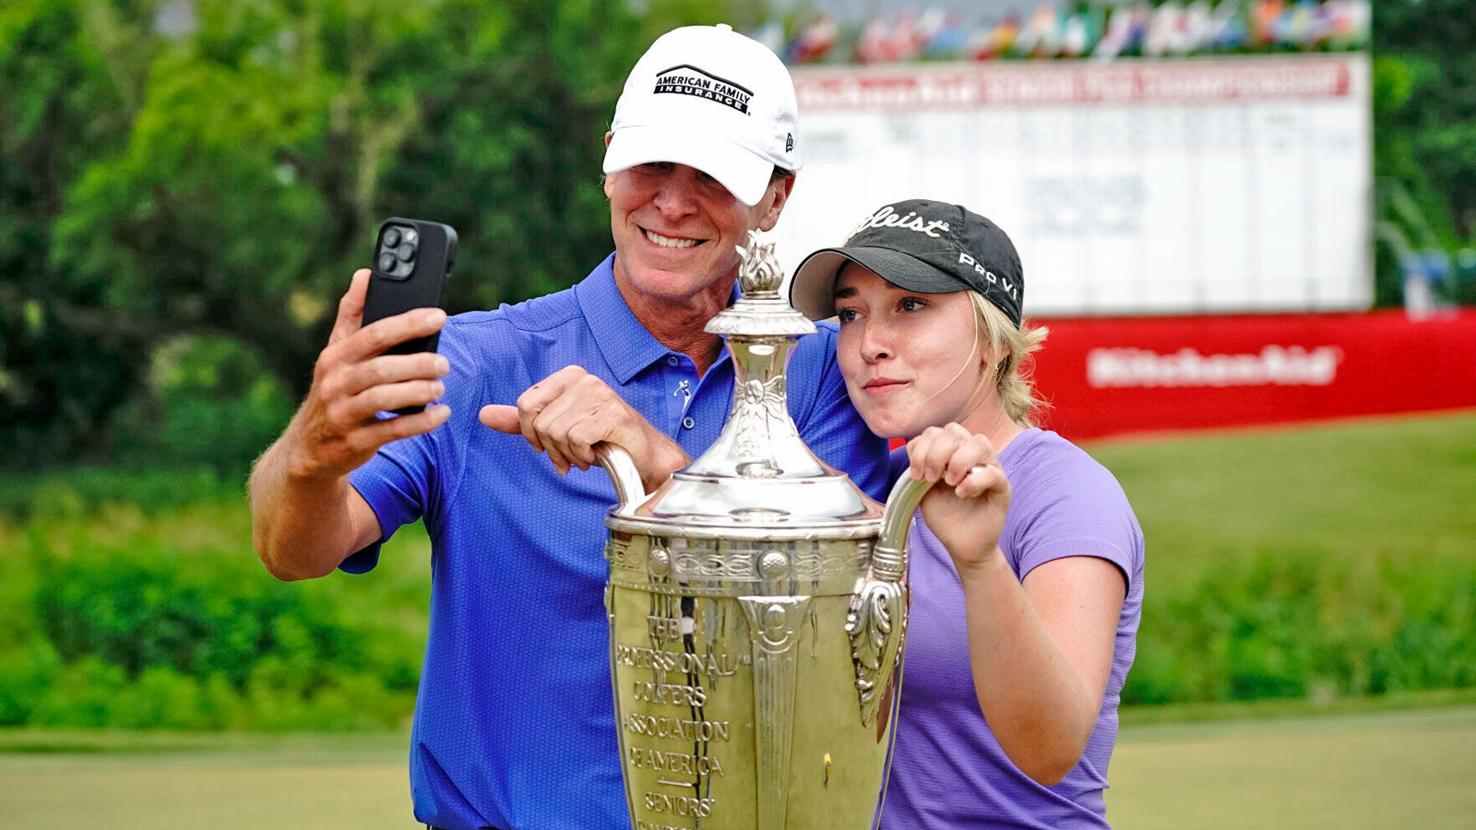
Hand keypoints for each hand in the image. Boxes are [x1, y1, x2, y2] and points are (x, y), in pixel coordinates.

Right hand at [282, 269, 451, 480]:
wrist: (308, 448)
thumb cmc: (334, 391)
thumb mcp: (336, 353)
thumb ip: (351, 315)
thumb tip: (365, 274)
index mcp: (335, 357)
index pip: (373, 334)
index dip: (408, 323)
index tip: (438, 315)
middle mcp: (336, 384)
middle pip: (380, 368)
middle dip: (417, 364)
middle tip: (443, 363)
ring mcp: (343, 414)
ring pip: (383, 399)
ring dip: (417, 392)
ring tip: (440, 387)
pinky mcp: (354, 442)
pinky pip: (392, 431)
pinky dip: (420, 422)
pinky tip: (441, 413)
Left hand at [479, 366, 688, 491]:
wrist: (642, 457)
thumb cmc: (601, 440)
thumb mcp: (557, 428)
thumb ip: (522, 421)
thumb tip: (483, 414)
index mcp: (568, 376)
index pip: (525, 405)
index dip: (532, 434)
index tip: (550, 446)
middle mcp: (584, 379)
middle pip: (540, 422)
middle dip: (552, 448)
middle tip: (572, 454)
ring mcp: (600, 393)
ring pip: (556, 433)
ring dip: (569, 455)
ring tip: (586, 454)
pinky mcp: (612, 413)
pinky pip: (576, 439)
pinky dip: (583, 456)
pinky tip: (597, 454)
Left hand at [907, 423, 1011, 571]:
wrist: (961, 544)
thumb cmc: (945, 514)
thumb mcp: (923, 489)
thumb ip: (920, 467)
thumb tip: (915, 450)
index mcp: (950, 452)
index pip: (936, 432)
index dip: (921, 447)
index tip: (915, 474)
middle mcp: (971, 454)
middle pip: (955, 431)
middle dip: (936, 452)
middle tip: (930, 478)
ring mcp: (989, 467)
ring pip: (980, 442)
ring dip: (958, 460)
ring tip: (949, 482)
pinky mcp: (1003, 487)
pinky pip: (993, 472)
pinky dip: (973, 481)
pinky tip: (961, 493)